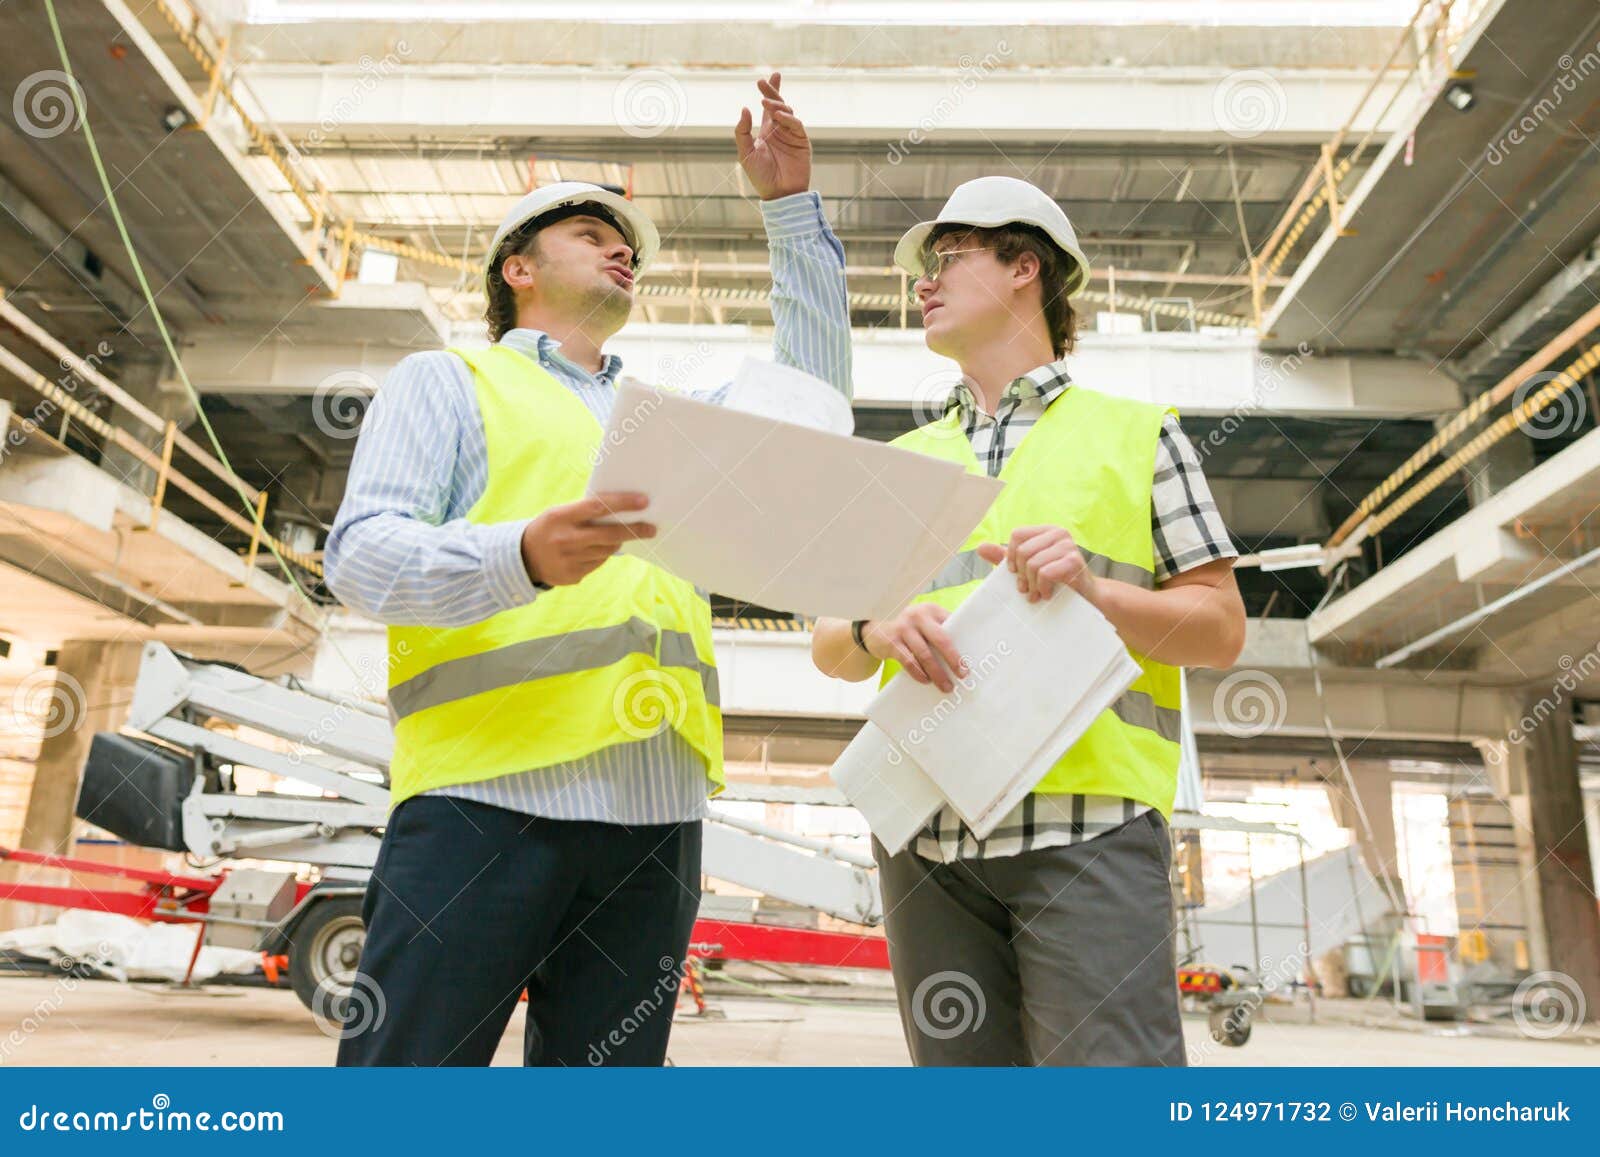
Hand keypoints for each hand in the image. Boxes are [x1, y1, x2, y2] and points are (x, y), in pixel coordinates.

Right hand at [520, 492, 655, 586]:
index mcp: (560, 517)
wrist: (523, 558)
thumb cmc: (549, 528)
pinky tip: (592, 550)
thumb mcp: (559, 513)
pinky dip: (601, 555)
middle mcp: (565, 539)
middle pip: (609, 535)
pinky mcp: (573, 576)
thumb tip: (620, 510)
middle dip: (634, 530)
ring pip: (606, 551)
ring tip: (615, 536)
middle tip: (651, 528)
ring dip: (615, 542)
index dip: (623, 504)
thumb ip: (584, 512)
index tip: (643, 501)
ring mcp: (569, 560)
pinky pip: (598, 563)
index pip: (597, 507)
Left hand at [734, 71, 810, 199]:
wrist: (778, 194)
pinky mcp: (802, 142)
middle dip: (772, 91)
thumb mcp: (745, 153)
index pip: (769, 107)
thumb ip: (742, 131)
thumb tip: (745, 108)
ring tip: (765, 102)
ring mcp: (792, 135)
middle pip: (778, 104)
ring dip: (777, 105)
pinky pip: (796, 125)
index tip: (763, 78)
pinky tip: (778, 115)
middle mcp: (780, 130)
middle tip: (763, 81)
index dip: (769, 91)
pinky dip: (788, 118)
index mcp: (767, 131)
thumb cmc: (760, 177)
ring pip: (787, 112)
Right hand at [861, 604, 968, 692]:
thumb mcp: (923, 623)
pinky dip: (919, 673)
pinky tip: (926, 681)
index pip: (952, 624)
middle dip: (954, 659)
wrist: (874, 629)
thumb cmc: (908, 629)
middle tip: (963, 674)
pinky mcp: (892, 642)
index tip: (973, 658)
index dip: (965, 640)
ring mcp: (904, 629)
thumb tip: (962, 654)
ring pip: (925, 654)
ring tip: (946, 686)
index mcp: (931, 610)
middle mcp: (918, 616)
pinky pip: (908, 661)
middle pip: (941, 639)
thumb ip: (939, 631)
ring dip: (937, 673)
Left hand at [977, 525, 1098, 604]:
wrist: (1085, 598)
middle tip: (1026, 589)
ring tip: (1036, 594)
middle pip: (1023, 551)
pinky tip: (1047, 594)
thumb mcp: (1026, 568)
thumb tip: (980, 547)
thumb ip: (1004, 557)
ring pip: (1032, 563)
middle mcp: (1058, 533)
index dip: (1011, 556)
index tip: (1016, 573)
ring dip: (1031, 584)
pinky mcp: (1074, 561)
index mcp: (1046, 530)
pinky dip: (1042, 588)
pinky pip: (1044, 573)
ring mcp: (1068, 545)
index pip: (1017, 535)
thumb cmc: (1054, 582)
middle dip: (1021, 575)